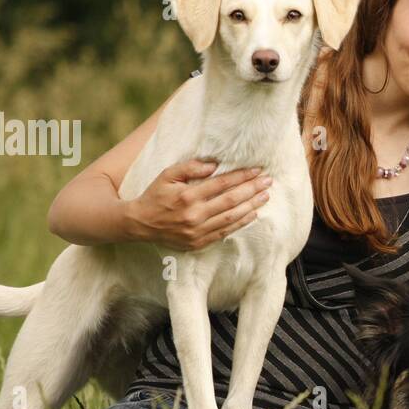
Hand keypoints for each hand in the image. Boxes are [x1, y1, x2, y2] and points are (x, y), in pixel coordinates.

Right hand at [127, 159, 270, 250]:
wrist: (139, 224)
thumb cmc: (155, 196)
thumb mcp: (167, 175)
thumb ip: (190, 168)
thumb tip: (214, 165)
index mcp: (187, 196)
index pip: (222, 184)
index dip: (242, 176)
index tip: (257, 170)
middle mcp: (195, 215)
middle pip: (231, 200)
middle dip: (252, 190)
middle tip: (269, 181)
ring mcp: (197, 231)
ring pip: (231, 218)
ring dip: (251, 206)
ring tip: (265, 196)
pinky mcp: (198, 243)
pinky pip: (225, 232)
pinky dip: (240, 223)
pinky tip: (252, 214)